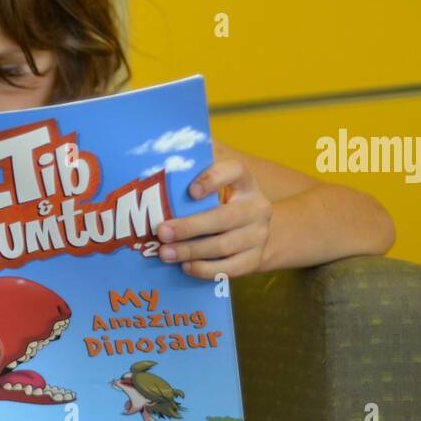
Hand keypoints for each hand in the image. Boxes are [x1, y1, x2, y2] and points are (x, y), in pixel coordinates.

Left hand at [156, 159, 271, 278]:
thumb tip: (164, 150)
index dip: (213, 178)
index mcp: (244, 182)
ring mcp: (258, 235)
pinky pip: (229, 268)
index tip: (191, 191)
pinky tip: (185, 267)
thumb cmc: (223, 203)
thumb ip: (197, 169)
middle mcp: (256, 207)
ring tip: (165, 253)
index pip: (234, 171)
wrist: (255, 231)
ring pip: (224, 246)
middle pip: (224, 217)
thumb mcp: (218, 183)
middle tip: (162, 232)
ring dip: (191, 251)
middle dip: (190, 226)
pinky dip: (205, 269)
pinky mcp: (254, 259)